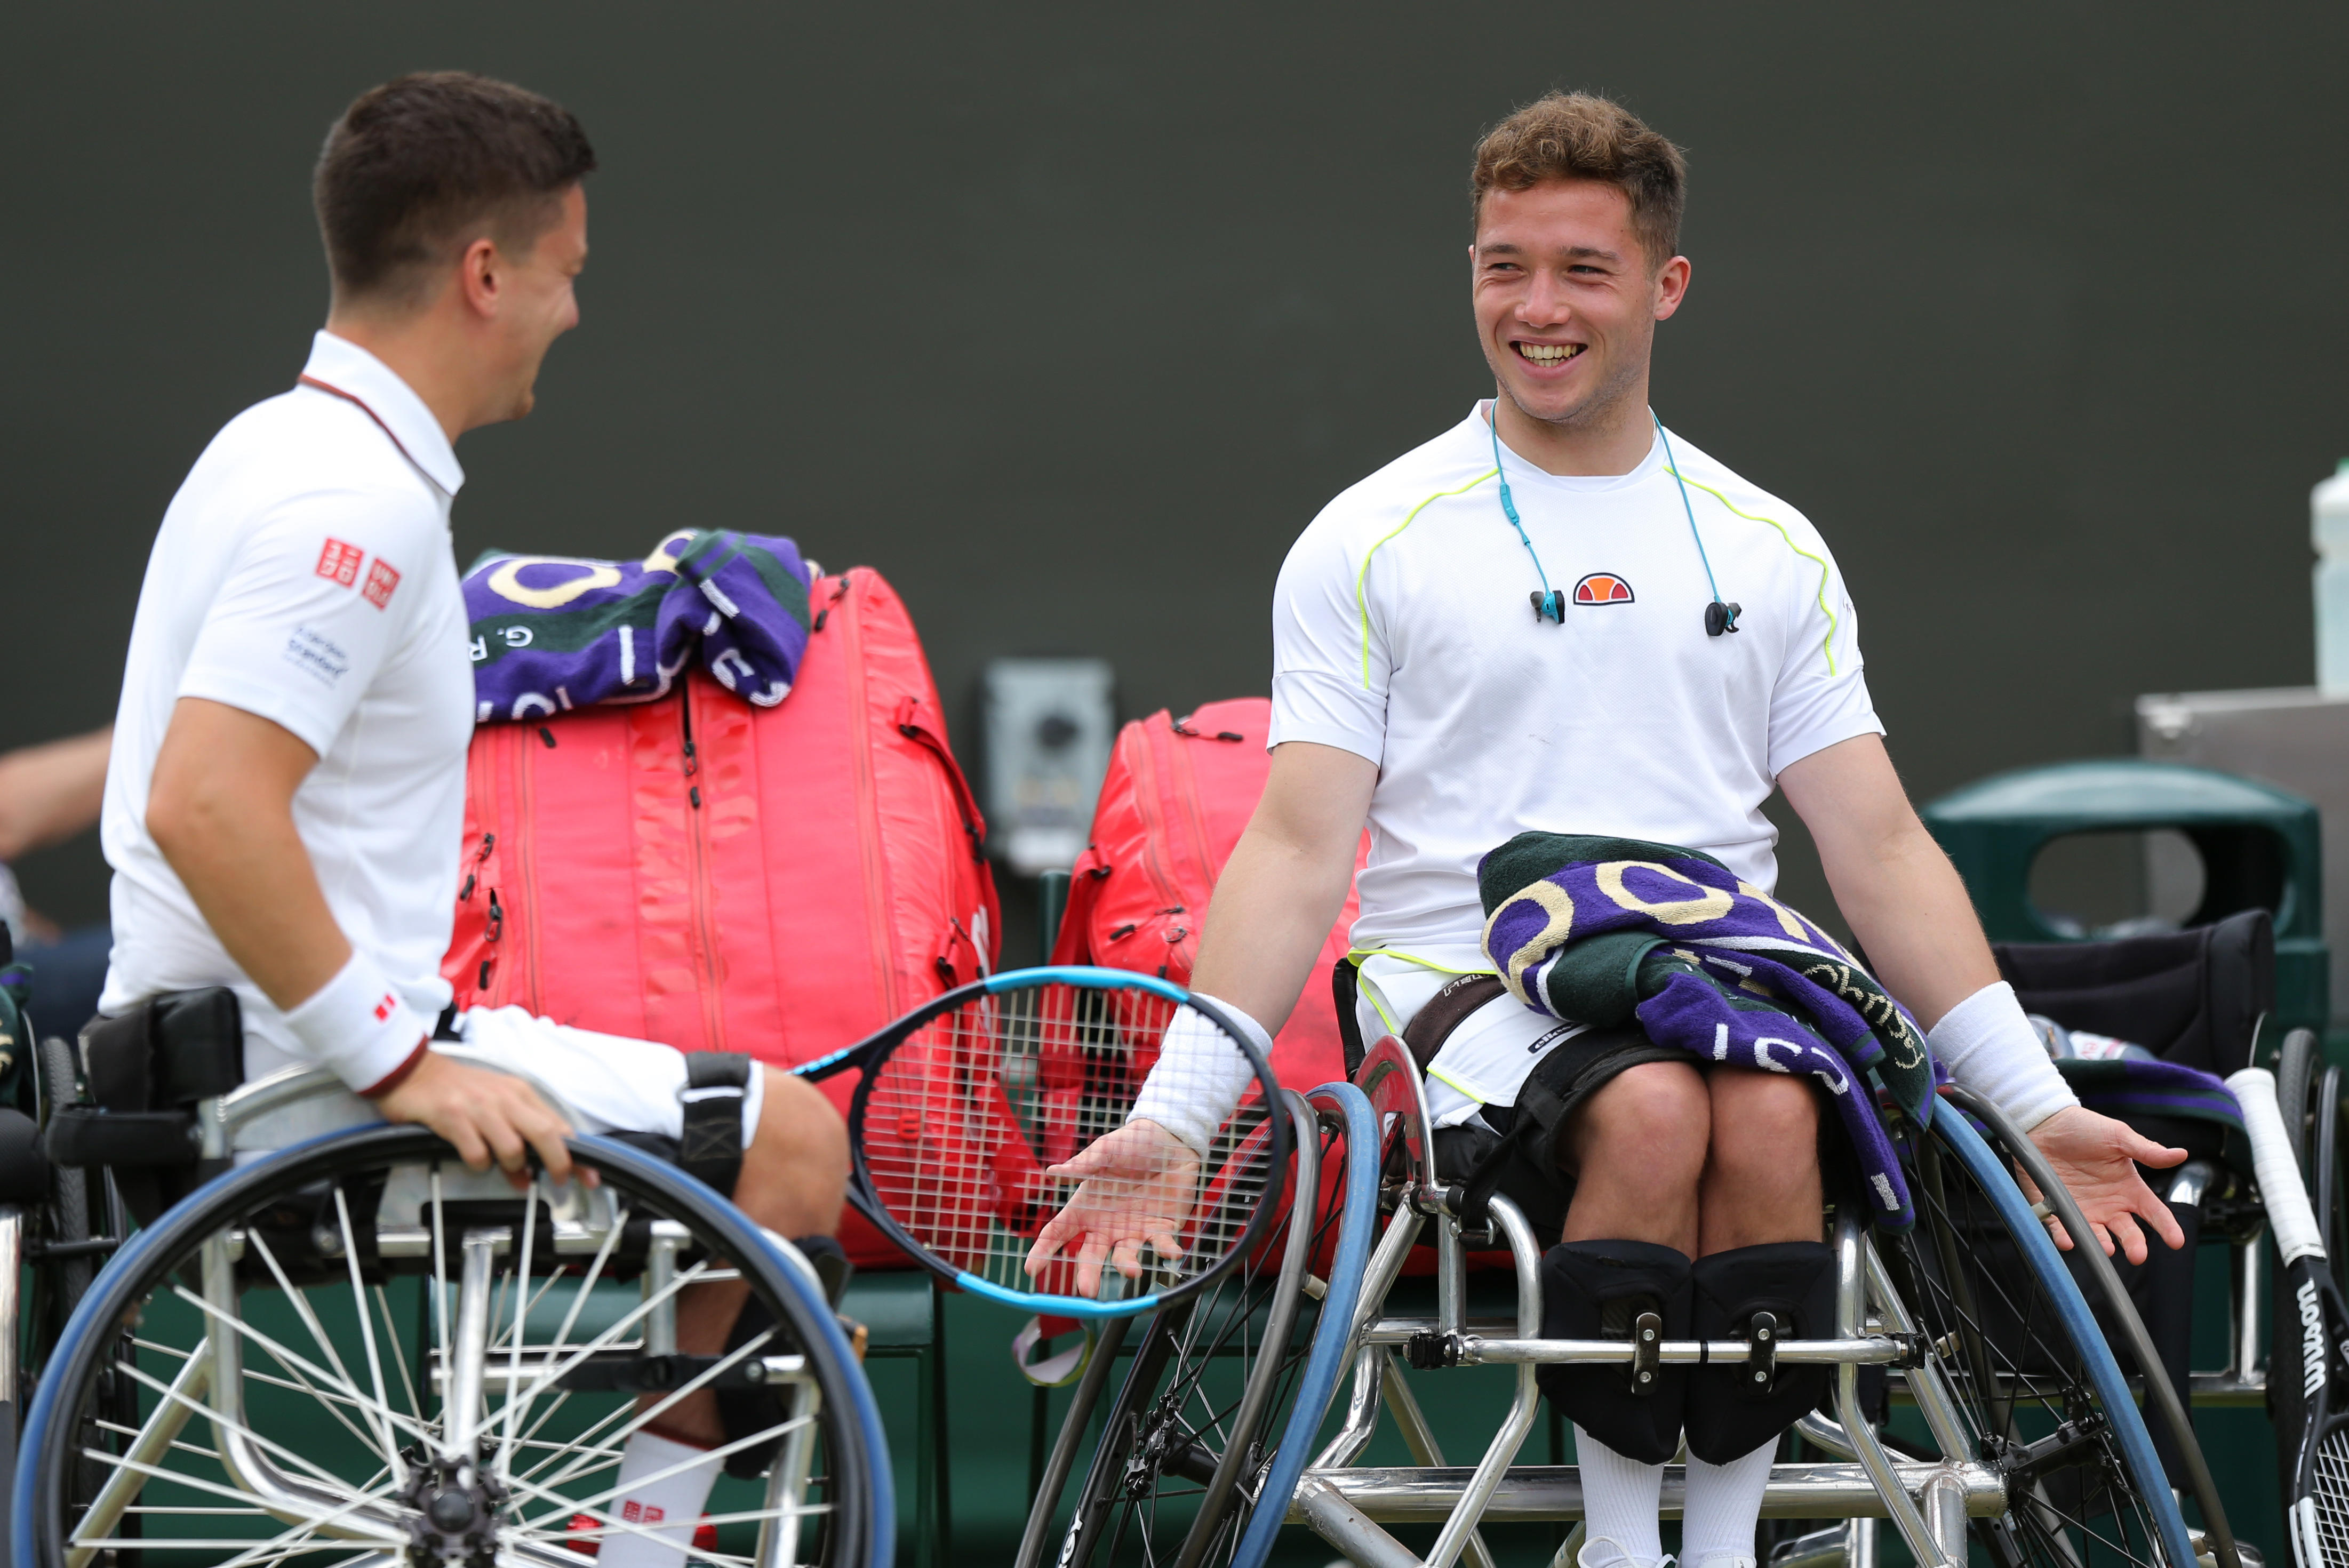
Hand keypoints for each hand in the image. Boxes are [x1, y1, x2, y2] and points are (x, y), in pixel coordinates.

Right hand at [374, 1050, 591, 1189]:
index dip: (577, 1154)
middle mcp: (505, 1099)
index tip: (590, 1176)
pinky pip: (477, 1153)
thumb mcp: (497, 1104)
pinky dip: (480, 1165)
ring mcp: (479, 1108)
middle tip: (558, 1181)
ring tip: (501, 1167)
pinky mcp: (453, 1118)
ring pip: (513, 1148)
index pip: (558, 1126)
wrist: (414, 1071)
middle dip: (558, 1163)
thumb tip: (533, 1171)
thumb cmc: (460, 1091)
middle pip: (545, 1134)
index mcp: (521, 1094)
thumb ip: (519, 1133)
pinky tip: (474, 1159)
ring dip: (512, 1167)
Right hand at [1024, 1119, 1201, 1297]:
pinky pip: (1162, 1244)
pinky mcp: (1162, 1228)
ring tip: (1131, 1271)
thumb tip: (1052, 1172)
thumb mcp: (1105, 1150)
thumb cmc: (1132, 1144)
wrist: (1171, 1139)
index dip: (1043, 1251)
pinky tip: (1171, 1253)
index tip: (1032, 1270)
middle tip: (1086, 1290)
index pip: (1058, 1233)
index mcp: (1086, 1207)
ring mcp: (1134, 1229)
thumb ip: (1082, 1165)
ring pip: (1126, 1256)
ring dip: (1128, 1265)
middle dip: (1088, 1274)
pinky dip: (1166, 1250)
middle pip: (1091, 1256)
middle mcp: (1107, 1224)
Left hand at [2021, 1105, 2185, 1263]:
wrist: (2044, 1122)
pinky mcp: (2056, 1209)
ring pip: (2097, 1235)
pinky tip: (2068, 1241)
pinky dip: (2065, 1236)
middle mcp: (2109, 1204)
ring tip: (2106, 1248)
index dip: (2166, 1226)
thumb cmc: (2083, 1127)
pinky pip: (2062, 1228)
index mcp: (2128, 1188)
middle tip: (2138, 1254)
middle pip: (2128, 1231)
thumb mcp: (2118, 1136)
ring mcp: (2083, 1209)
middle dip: (2134, 1244)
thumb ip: (2147, 1150)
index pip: (2153, 1212)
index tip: (2176, 1241)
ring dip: (2101, 1244)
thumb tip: (2180, 1154)